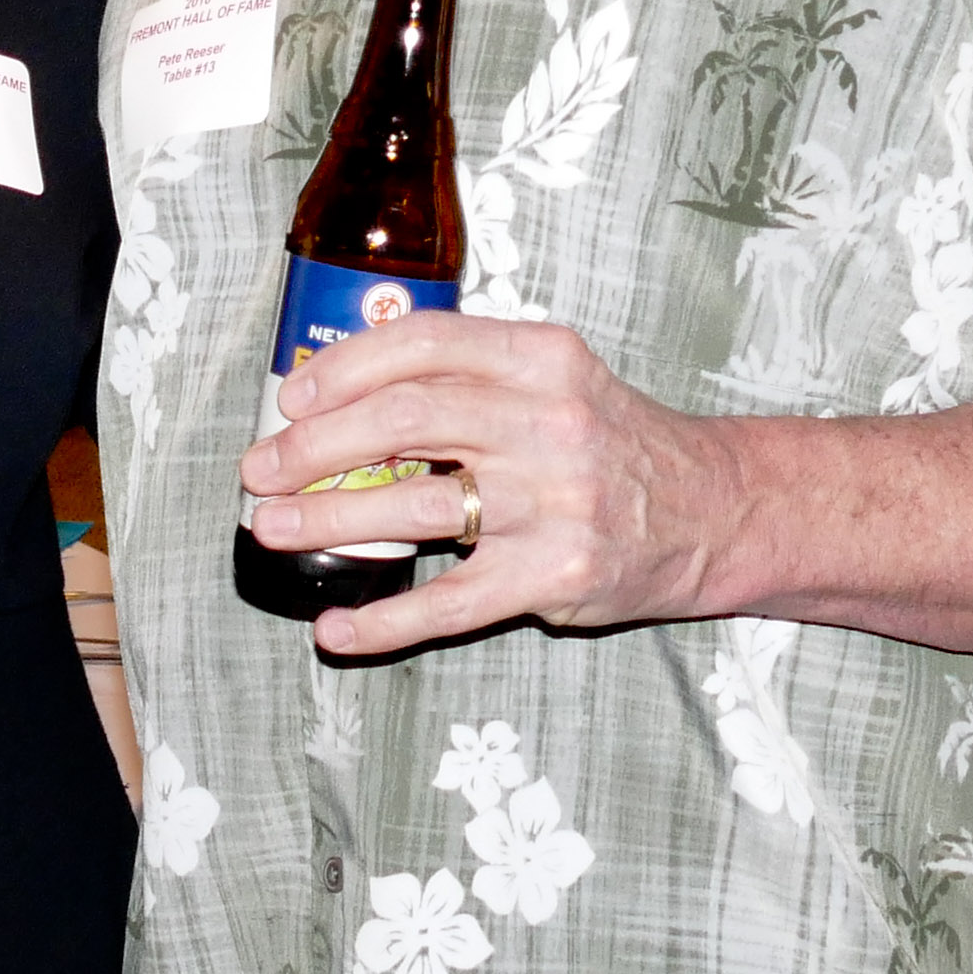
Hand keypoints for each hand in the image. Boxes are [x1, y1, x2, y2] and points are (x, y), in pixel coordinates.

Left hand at [237, 312, 725, 658]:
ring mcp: (554, 503)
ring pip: (415, 509)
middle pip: (404, 421)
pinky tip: (336, 628)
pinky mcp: (556, 576)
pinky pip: (451, 604)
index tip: (291, 399)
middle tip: (260, 472)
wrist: (711, 510)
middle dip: (314, 448)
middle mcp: (549, 423)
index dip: (342, 370)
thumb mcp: (555, 378)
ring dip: (328, 521)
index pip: (423, 344)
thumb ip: (469, 375)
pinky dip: (384, 622)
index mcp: (541, 359)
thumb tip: (339, 392)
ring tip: (273, 530)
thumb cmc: (611, 442)